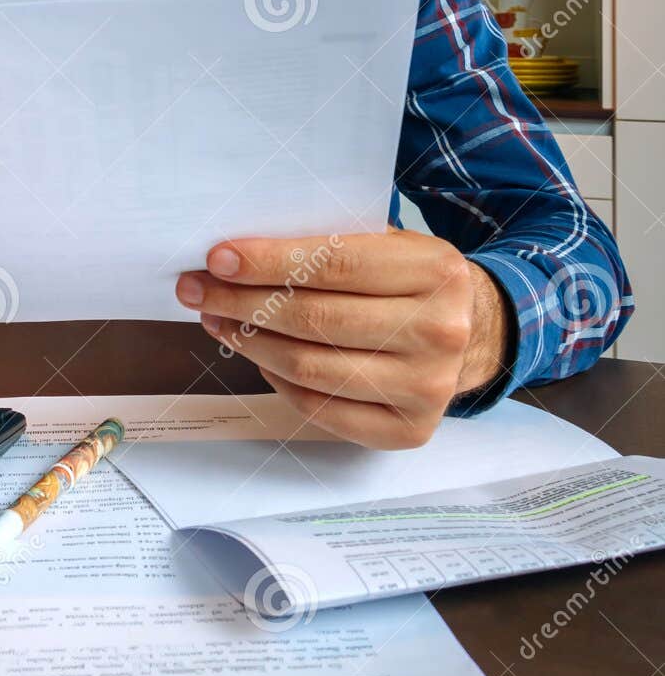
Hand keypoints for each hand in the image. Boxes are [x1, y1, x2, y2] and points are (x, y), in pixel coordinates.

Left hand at [176, 230, 510, 448]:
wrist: (476, 333)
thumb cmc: (412, 282)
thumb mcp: (391, 245)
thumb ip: (330, 246)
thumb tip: (237, 257)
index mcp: (435, 271)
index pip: (332, 265)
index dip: (267, 262)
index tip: (216, 258)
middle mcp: (437, 332)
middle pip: (314, 320)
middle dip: (242, 302)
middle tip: (197, 290)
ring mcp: (427, 388)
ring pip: (310, 368)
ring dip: (250, 343)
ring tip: (217, 320)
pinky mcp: (409, 430)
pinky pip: (321, 409)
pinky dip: (279, 381)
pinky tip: (260, 357)